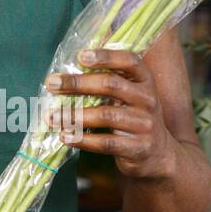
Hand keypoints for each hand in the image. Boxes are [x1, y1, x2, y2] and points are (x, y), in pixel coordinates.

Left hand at [45, 48, 176, 180]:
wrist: (159, 155)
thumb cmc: (134, 119)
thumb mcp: (131, 96)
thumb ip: (110, 82)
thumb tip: (70, 70)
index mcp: (145, 81)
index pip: (129, 61)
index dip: (106, 57)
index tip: (81, 56)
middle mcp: (148, 100)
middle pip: (111, 85)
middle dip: (78, 83)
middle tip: (52, 83)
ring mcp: (145, 125)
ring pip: (106, 115)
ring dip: (74, 115)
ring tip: (51, 116)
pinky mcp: (138, 148)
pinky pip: (106, 143)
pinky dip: (82, 140)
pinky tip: (65, 137)